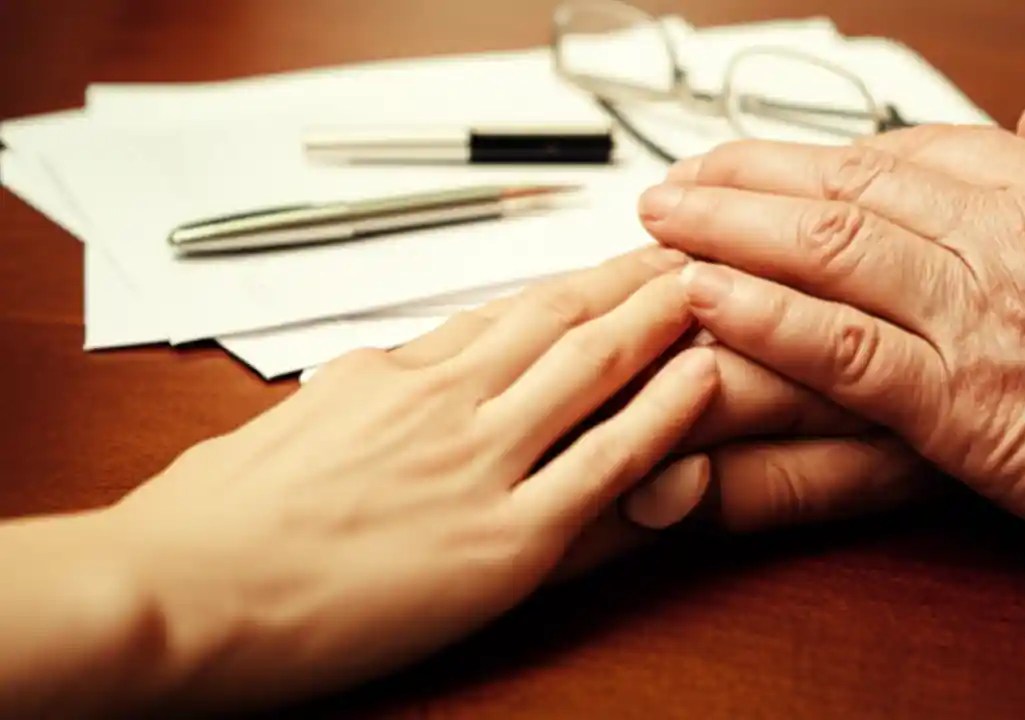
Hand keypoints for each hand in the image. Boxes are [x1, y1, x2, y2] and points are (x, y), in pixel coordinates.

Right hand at [0, 249, 938, 717]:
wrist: (176, 591)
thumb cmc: (214, 517)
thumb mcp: (297, 423)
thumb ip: (370, 390)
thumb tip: (409, 367)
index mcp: (398, 372)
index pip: (512, 306)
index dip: (582, 277)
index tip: (626, 257)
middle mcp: (448, 401)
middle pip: (567, 317)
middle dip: (642, 279)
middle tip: (702, 244)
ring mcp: (481, 465)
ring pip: (596, 370)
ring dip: (667, 323)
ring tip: (725, 286)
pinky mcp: (501, 543)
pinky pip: (603, 467)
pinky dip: (662, 419)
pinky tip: (706, 382)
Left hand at [639, 104, 1024, 612]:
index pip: (897, 151)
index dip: (810, 159)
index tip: (755, 168)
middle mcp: (1006, 232)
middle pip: (843, 185)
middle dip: (744, 179)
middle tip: (676, 186)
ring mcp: (979, 314)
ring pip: (827, 249)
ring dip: (730, 231)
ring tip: (663, 227)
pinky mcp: (962, 402)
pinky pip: (842, 347)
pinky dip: (766, 316)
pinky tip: (706, 299)